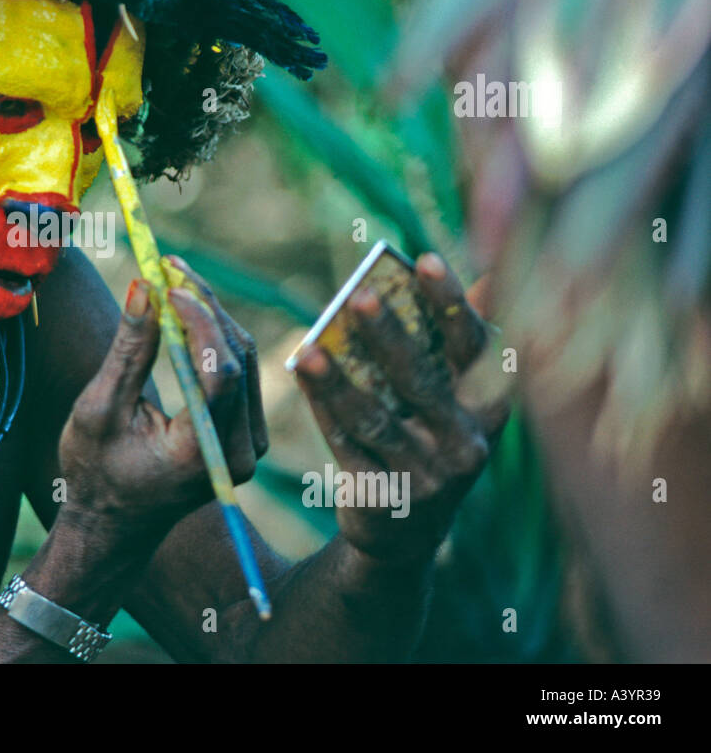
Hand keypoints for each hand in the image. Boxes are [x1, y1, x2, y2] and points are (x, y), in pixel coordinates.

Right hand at [58, 257, 268, 538]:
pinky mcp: (247, 437)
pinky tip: (184, 312)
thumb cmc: (95, 471)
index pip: (219, 371)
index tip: (166, 280)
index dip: (199, 318)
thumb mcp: (98, 411)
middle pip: (237, 358)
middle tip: (168, 266)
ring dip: (210, 315)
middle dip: (204, 305)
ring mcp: (249, 448)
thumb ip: (128, 351)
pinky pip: (241, 374)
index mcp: (198, 454)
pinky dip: (213, 338)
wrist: (114, 525)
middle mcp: (237, 454)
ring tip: (171, 280)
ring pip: (244, 359)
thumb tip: (144, 286)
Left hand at [294, 253, 509, 566]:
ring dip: (338, 380)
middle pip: (422, 380)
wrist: (406, 532)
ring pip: (376, 417)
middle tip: (357, 295)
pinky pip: (347, 445)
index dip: (450, 303)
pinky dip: (323, 409)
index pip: (474, 347)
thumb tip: (485, 280)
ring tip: (309, 347)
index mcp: (489, 408)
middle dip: (388, 335)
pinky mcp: (386, 498)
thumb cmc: (428, 439)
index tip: (424, 259)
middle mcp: (466, 443)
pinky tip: (302, 375)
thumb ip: (462, 344)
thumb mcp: (457, 401)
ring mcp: (427, 475)